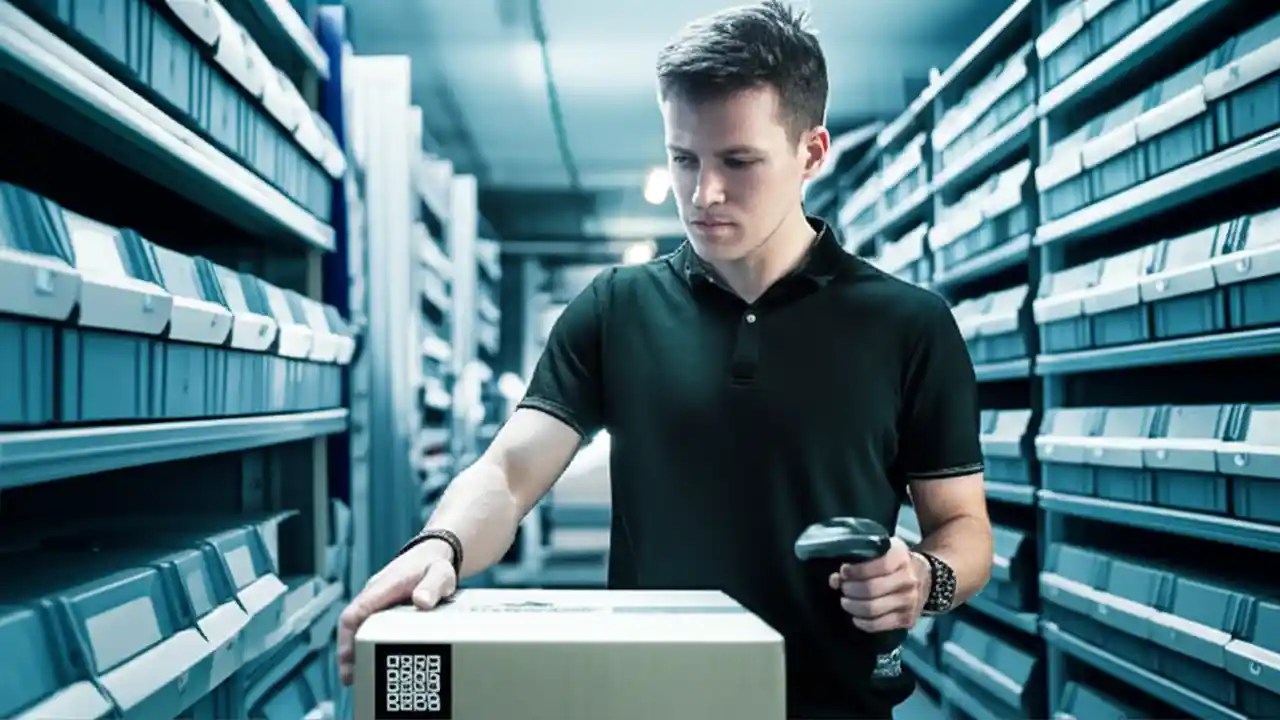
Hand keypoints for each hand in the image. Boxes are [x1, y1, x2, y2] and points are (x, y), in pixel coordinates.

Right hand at [337, 541, 456, 685]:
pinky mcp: (382, 611)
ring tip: (355, 679)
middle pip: (352, 624)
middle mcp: (374, 595)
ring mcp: (376, 603)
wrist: (433, 556)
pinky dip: (365, 646)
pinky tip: (370, 665)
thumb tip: (422, 601)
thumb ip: (433, 585)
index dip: (350, 634)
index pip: (358, 609)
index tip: (347, 656)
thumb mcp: (440, 573)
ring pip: (357, 628)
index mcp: (384, 585)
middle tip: (349, 678)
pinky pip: (368, 629)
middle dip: (348, 651)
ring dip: (354, 652)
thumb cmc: (435, 566)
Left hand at [827, 537, 929, 632]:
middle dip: (849, 589)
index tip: (844, 571)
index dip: (855, 571)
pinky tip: (856, 616)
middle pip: (870, 589)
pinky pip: (878, 625)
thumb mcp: (882, 551)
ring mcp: (909, 602)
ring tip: (846, 601)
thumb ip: (858, 560)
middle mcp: (908, 580)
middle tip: (843, 588)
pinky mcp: (907, 619)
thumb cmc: (895, 562)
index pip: (876, 566)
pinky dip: (861, 622)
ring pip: (872, 609)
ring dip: (852, 606)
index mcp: (901, 558)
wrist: (925, 577)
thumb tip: (836, 579)